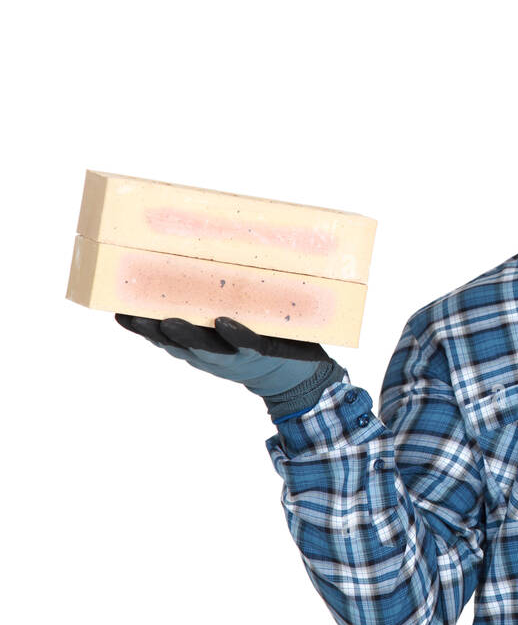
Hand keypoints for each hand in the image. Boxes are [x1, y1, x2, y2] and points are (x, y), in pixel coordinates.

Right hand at [115, 314, 333, 398]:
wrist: (295, 374)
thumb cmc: (257, 338)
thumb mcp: (228, 323)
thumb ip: (209, 298)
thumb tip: (192, 250)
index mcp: (197, 344)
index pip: (162, 334)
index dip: (139, 325)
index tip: (115, 311)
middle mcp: (210, 352)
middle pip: (176, 342)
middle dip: (153, 329)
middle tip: (131, 314)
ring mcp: (235, 354)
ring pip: (205, 346)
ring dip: (187, 335)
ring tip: (169, 321)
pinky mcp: (263, 351)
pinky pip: (247, 343)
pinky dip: (235, 334)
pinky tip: (224, 323)